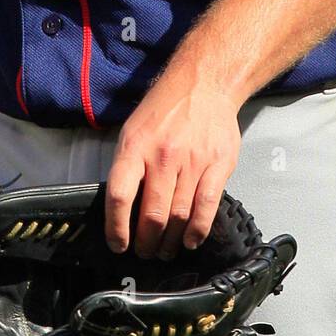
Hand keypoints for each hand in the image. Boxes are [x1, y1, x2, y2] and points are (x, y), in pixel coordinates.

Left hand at [105, 69, 241, 259]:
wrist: (204, 83)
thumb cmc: (165, 108)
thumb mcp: (133, 129)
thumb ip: (127, 166)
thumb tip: (120, 206)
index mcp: (135, 147)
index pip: (120, 196)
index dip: (116, 227)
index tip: (118, 244)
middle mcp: (163, 156)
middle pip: (152, 215)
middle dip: (146, 243)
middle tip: (145, 252)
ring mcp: (193, 161)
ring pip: (179, 216)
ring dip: (171, 242)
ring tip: (166, 250)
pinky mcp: (218, 165)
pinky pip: (207, 207)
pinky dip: (198, 230)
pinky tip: (190, 240)